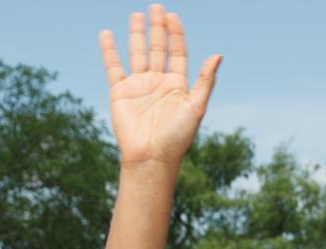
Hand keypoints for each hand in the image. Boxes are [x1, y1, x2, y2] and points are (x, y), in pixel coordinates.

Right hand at [99, 4, 220, 168]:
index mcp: (177, 86)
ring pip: (137, 54)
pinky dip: (109, 51)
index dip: (175, 34)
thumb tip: (218, 55)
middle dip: (158, 29)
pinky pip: (113, 67)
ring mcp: (138, 87)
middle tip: (157, 7)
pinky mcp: (120, 93)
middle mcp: (158, 83)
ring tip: (137, 15)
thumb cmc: (176, 137)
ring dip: (137, 35)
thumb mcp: (195, 107)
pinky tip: (107, 35)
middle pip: (158, 49)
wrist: (151, 158)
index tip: (172, 16)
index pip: (177, 53)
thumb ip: (205, 80)